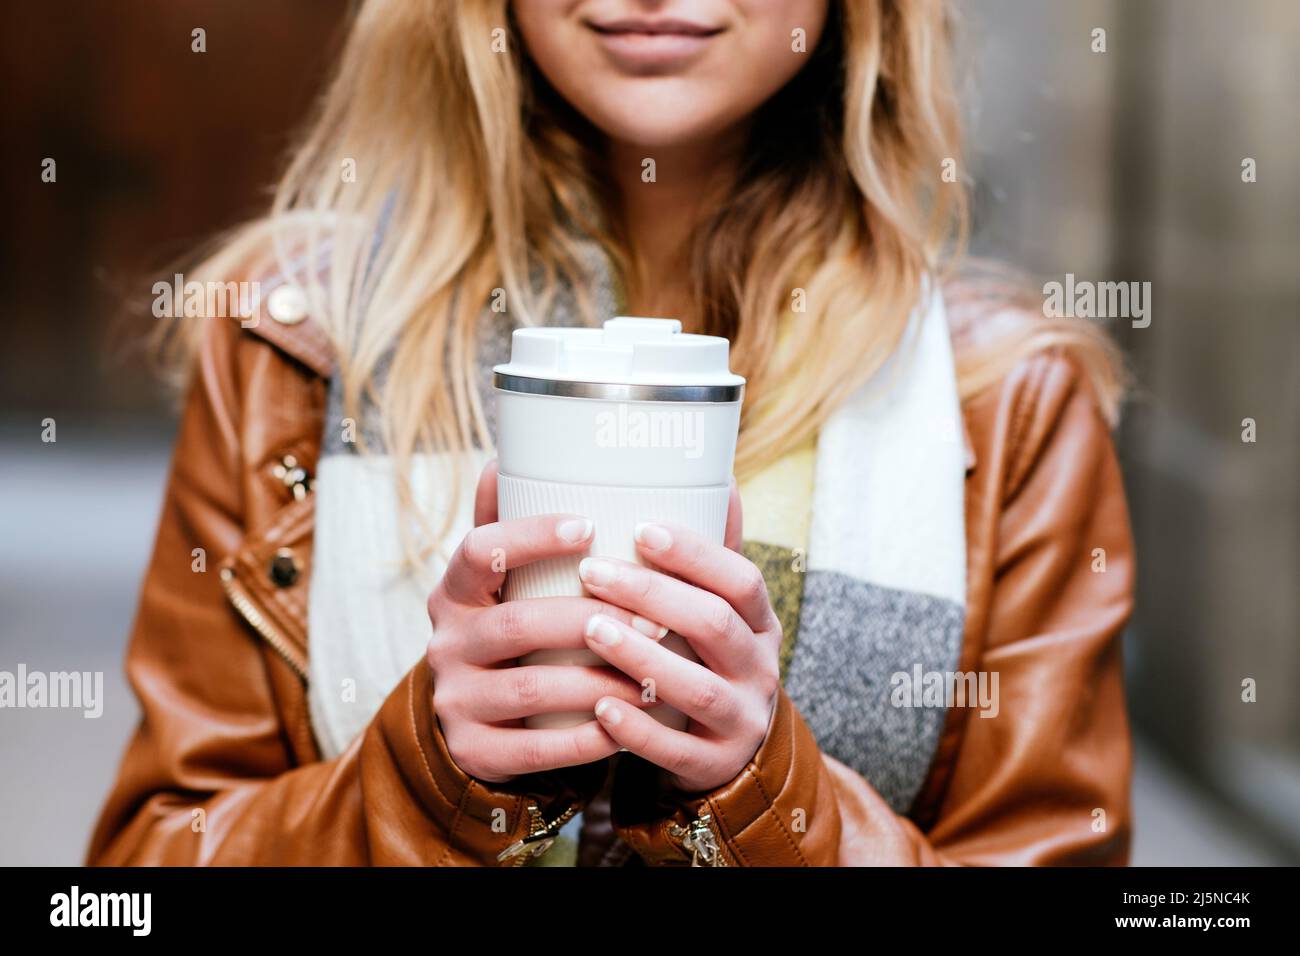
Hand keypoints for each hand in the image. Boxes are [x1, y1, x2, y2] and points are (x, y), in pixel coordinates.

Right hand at [425, 460, 664, 783]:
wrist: (478, 725)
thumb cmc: (513, 635)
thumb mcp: (503, 582)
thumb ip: (512, 524)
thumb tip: (510, 450)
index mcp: (455, 591)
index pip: (478, 551)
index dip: (530, 537)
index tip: (590, 526)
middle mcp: (445, 642)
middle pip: (517, 624)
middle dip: (592, 620)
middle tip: (655, 619)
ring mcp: (455, 700)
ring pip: (532, 689)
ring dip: (600, 681)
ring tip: (655, 674)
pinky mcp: (473, 751)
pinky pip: (534, 749)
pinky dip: (585, 740)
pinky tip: (625, 725)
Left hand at [575, 492, 781, 792]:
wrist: (729, 757)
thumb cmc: (705, 662)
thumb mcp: (720, 613)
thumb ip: (709, 557)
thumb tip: (720, 475)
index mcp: (759, 623)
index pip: (740, 580)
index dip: (695, 553)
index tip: (641, 529)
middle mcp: (759, 669)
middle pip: (714, 625)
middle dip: (653, 595)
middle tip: (592, 571)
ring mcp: (741, 720)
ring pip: (697, 688)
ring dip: (641, 656)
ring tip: (590, 629)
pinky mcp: (713, 765)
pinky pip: (675, 750)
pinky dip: (638, 730)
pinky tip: (598, 707)